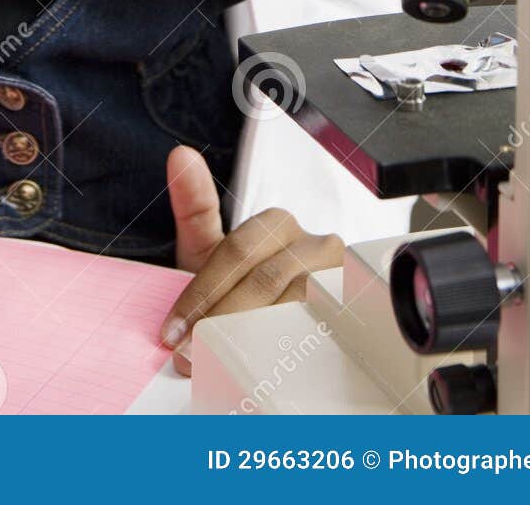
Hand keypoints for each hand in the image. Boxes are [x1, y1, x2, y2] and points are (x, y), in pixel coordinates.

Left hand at [158, 145, 343, 376]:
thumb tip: (180, 155)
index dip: (201, 294)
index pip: (236, 253)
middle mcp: (314, 246)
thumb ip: (195, 206)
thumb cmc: (243, 282)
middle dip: (219, 322)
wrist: (282, 313)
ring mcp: (339, 282)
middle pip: (264, 282)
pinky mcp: (355, 318)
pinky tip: (261, 375)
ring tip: (217, 368)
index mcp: (279, 224)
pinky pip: (321, 338)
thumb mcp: (213, 247)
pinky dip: (286, 357)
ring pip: (294, 309)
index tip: (173, 332)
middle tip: (189, 357)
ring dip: (249, 342)